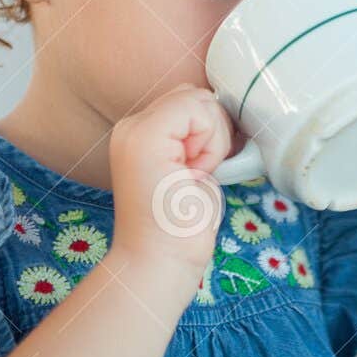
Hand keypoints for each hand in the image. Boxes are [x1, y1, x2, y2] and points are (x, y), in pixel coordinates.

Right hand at [108, 84, 231, 290]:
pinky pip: (197, 110)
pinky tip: (194, 173)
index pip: (190, 102)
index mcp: (142, 134)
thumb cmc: (182, 226)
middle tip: (197, 173)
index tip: (197, 172)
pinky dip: (211, 142)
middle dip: (213, 131)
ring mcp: (134, 129)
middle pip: (196, 95)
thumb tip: (224, 114)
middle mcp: (132, 127)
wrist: (160, 260)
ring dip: (213, 140)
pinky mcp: (144, 137)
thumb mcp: (195, 170)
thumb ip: (198, 138)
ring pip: (200, 100)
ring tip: (192, 176)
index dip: (209, 132)